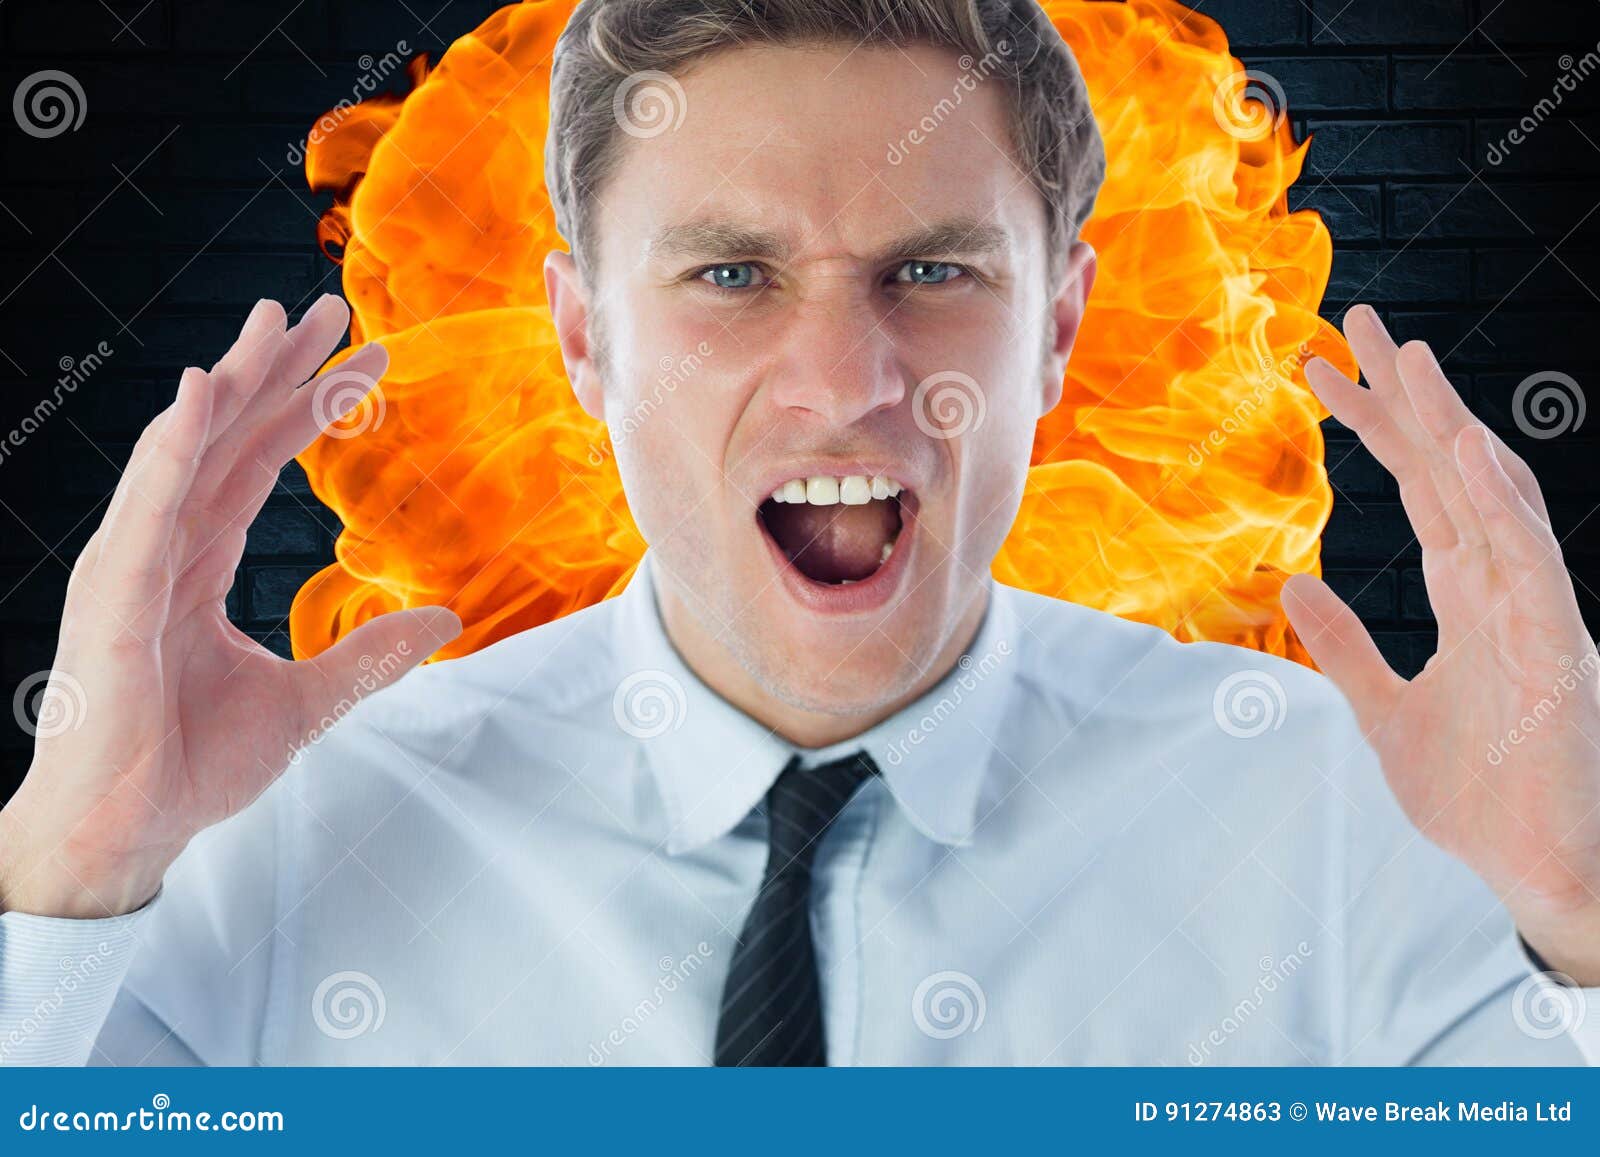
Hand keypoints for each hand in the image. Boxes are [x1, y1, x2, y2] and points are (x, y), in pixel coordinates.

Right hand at [0, 297, 460, 919]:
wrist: (127, 833)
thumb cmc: (188, 766)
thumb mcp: (306, 702)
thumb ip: (366, 654)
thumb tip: (441, 618)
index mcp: (197, 562)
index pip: (257, 463)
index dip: (309, 408)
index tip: (365, 360)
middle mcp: (162, 548)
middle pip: (226, 436)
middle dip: (278, 369)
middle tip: (330, 307)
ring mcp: (131, 566)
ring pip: (187, 451)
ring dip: (233, 383)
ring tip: (277, 323)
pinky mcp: (114, 597)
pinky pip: (148, 509)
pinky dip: (174, 449)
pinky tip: (204, 395)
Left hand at [1280, 303, 1599, 984]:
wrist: (1540, 873)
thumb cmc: (1479, 796)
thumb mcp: (1384, 714)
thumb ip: (1347, 648)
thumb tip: (1293, 584)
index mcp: (1468, 596)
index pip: (1418, 489)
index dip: (1378, 428)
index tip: (1326, 372)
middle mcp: (1503, 588)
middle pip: (1451, 472)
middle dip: (1409, 398)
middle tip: (1361, 323)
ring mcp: (1533, 614)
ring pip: (1492, 501)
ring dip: (1452, 429)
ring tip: (1413, 362)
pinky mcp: (1555, 653)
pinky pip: (1528, 565)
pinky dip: (1499, 508)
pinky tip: (1468, 453)